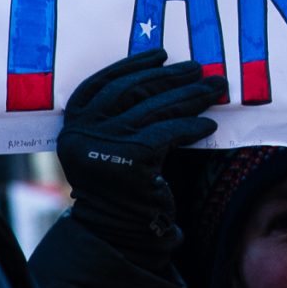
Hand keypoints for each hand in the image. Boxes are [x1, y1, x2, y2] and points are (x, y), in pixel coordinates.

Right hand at [57, 48, 221, 250]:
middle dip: (171, 76)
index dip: (133, 64)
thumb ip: (122, 115)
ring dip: (190, 96)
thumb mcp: (110, 145)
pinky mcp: (128, 160)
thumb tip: (168, 73)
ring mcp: (103, 146)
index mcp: (72, 125)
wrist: (117, 233)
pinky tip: (209, 125)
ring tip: (214, 89)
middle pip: (133, 90)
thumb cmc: (121, 185)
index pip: (102, 82)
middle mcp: (81, 133)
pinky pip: (168, 132)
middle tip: (200, 70)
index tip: (162, 54)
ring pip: (155, 108)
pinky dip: (192, 126)